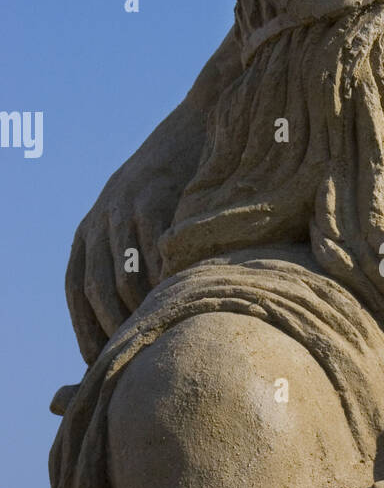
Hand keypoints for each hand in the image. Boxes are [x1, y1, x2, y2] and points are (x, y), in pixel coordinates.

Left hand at [65, 103, 204, 362]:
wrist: (201, 126)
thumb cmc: (180, 188)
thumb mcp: (142, 221)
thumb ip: (135, 262)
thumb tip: (139, 325)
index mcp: (89, 230)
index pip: (77, 291)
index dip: (87, 330)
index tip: (105, 361)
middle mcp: (99, 219)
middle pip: (98, 291)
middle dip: (117, 330)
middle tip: (144, 358)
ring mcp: (124, 207)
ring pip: (126, 278)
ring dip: (144, 312)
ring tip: (166, 336)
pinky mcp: (153, 196)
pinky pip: (155, 253)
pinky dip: (167, 282)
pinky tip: (185, 300)